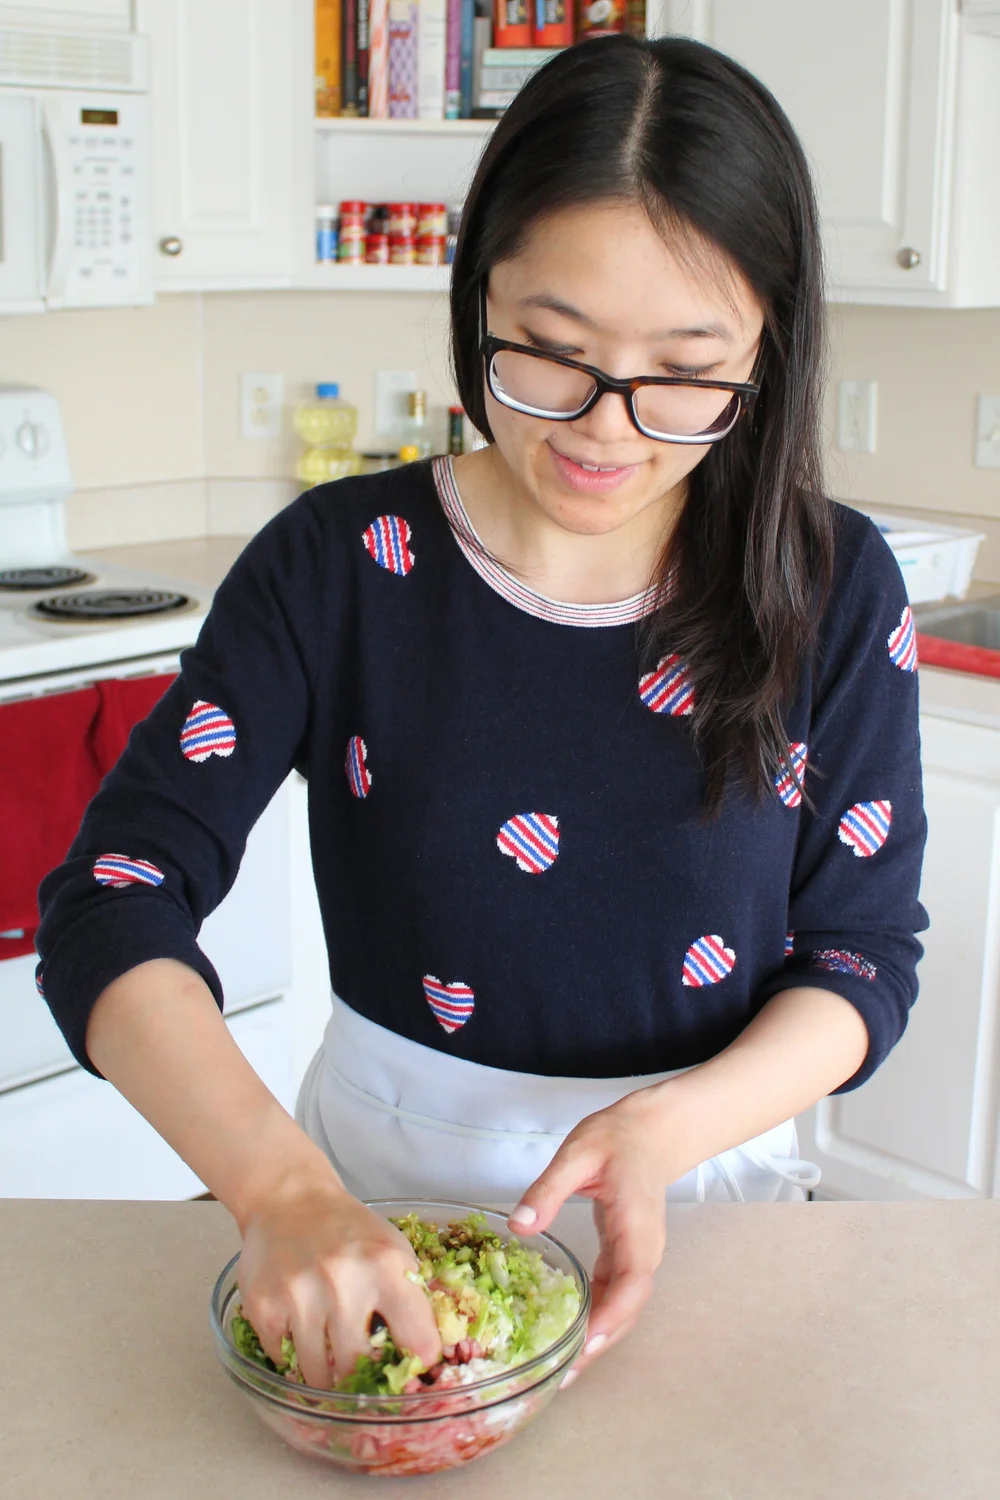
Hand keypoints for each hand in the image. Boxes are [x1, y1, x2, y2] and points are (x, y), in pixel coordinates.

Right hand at [237, 1174, 440, 1388]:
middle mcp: (344, 1283)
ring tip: (329, 1365)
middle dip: (360, 1378)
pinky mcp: (265, 1307)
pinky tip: (300, 1335)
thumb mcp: (393, 1249)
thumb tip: (426, 1358)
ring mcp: (300, 1297)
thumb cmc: (349, 1230)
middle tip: (361, 1378)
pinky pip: (283, 1360)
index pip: (419, 1341)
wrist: (289, 1199)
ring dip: (325, 1376)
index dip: (418, 1362)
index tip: (413, 1367)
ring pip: (317, 1376)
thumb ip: (412, 1298)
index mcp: (387, 1267)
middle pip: (358, 1368)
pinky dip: (292, 1358)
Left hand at [508, 1088, 675, 1372]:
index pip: (634, 1279)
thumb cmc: (617, 1138)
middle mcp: (644, 1247)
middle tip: (565, 1374)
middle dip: (601, 1341)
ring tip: (564, 1367)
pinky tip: (572, 1333)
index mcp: (635, 1223)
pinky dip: (597, 1317)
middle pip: (630, 1306)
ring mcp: (638, 1253)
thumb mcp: (577, 1154)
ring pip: (624, 1305)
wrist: (652, 1132)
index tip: (589, 1341)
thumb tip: (520, 1226)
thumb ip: (549, 1189)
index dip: (613, 1314)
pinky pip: (616, 1292)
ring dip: (599, 1337)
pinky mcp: (626, 1253)